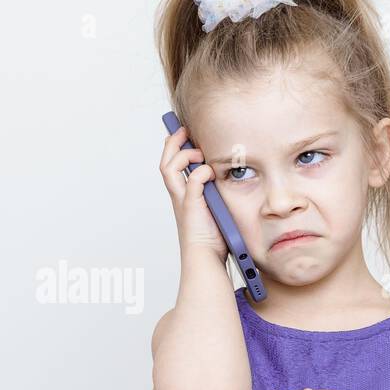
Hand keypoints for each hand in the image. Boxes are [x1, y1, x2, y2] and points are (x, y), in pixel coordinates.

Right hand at [158, 124, 227, 260]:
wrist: (206, 258)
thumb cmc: (213, 237)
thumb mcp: (215, 206)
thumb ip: (215, 190)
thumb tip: (225, 173)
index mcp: (182, 195)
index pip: (171, 165)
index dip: (173, 148)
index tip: (182, 133)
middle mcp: (178, 196)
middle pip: (165, 162)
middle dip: (172, 143)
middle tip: (184, 131)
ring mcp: (183, 201)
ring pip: (170, 168)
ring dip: (182, 155)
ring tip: (197, 152)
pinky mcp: (191, 207)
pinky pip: (191, 181)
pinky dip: (199, 173)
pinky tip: (209, 172)